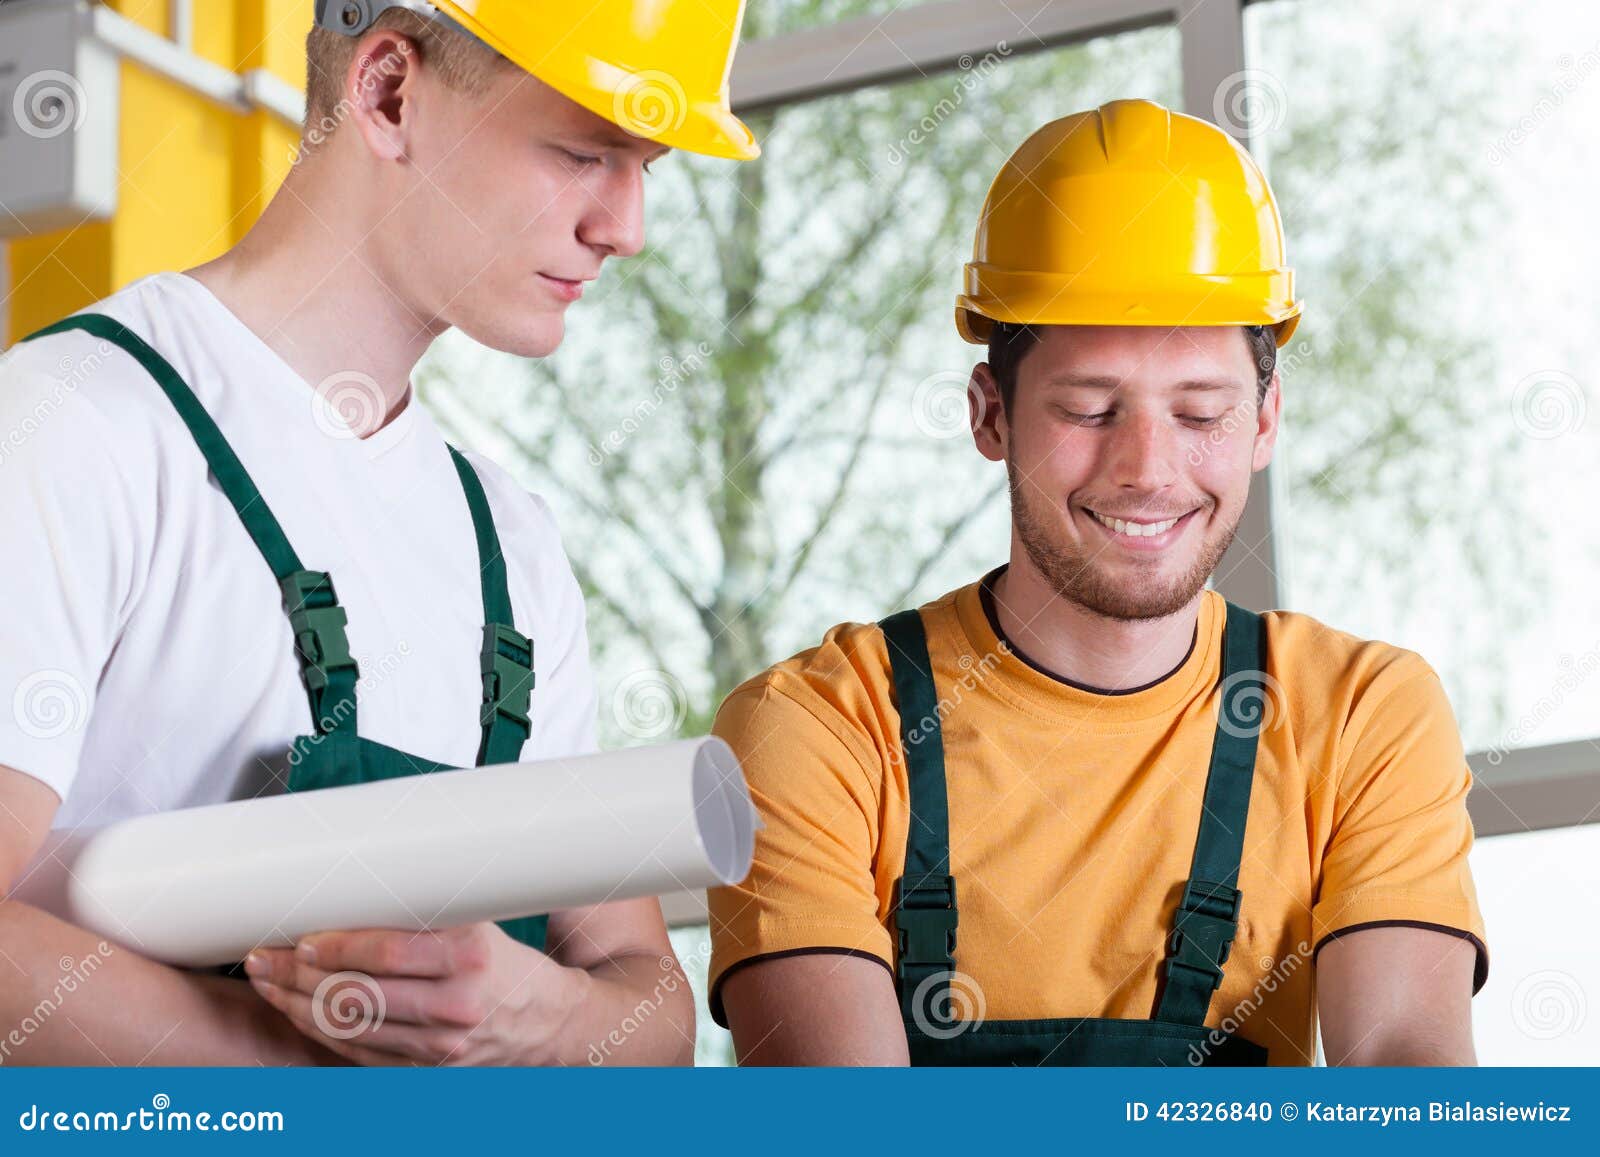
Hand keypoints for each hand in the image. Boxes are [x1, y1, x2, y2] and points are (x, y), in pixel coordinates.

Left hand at [244, 922, 589, 1065]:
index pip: (386, 953)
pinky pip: (361, 1053)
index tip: (302, 936)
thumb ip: (424, 909)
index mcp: (470, 954)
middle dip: (299, 976)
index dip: (336, 947)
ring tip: (268, 983)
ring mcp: (441, 1044)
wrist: (548, 1021)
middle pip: (359, 992)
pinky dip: (322, 1034)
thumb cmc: (505, 962)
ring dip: (298, 1005)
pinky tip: (297, 1014)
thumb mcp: (479, 922)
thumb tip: (355, 881)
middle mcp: (456, 1003)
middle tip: (265, 956)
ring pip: (351, 1027)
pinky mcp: (428, 1069)